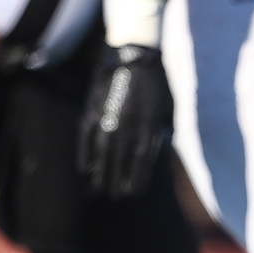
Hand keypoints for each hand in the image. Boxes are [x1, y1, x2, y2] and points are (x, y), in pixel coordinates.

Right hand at [78, 44, 172, 198]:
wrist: (134, 55)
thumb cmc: (157, 84)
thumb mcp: (168, 111)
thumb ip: (163, 133)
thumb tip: (159, 154)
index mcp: (149, 127)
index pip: (142, 162)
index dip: (137, 180)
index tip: (133, 194)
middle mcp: (127, 127)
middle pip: (121, 162)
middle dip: (118, 181)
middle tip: (115, 197)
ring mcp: (107, 118)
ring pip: (102, 154)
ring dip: (101, 173)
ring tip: (99, 189)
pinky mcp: (92, 109)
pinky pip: (86, 137)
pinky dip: (85, 154)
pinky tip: (85, 169)